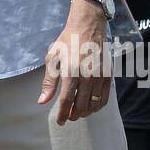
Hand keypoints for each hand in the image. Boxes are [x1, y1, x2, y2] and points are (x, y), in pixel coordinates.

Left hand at [38, 1, 110, 124]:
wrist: (87, 27)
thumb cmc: (67, 42)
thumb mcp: (52, 59)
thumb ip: (48, 82)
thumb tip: (42, 101)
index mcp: (71, 72)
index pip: (66, 101)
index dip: (62, 115)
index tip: (59, 122)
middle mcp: (87, 76)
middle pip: (81, 106)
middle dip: (73, 115)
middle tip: (68, 116)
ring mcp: (99, 77)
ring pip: (93, 105)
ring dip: (85, 112)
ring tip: (77, 112)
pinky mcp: (108, 76)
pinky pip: (104, 98)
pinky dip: (97, 106)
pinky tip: (90, 106)